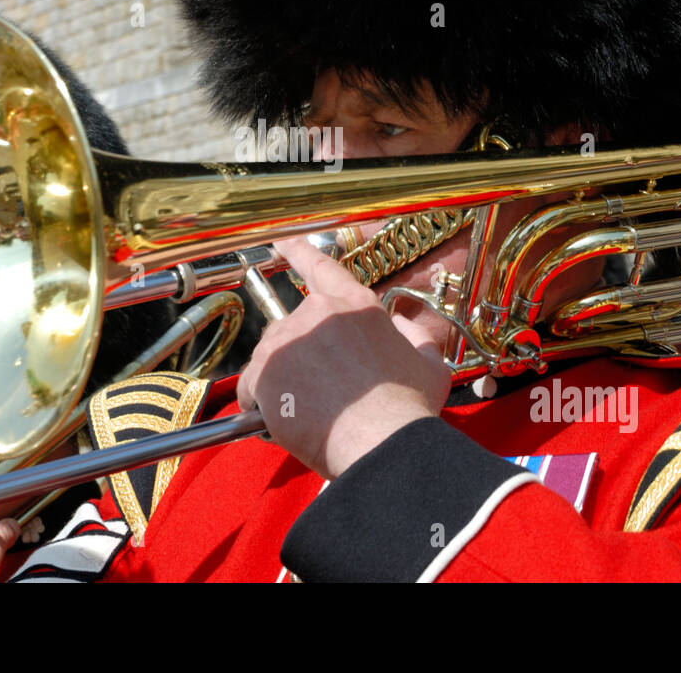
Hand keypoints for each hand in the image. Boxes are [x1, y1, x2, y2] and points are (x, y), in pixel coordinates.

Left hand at [237, 236, 450, 480]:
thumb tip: (402, 327)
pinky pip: (251, 388)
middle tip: (320, 393)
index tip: (280, 238)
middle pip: (295, 327)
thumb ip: (414, 337)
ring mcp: (287, 339)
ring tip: (309, 413)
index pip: (322, 267)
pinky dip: (260, 405)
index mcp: (357, 305)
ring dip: (283, 382)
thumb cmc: (409, 409)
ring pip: (272, 358)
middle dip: (301, 357)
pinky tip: (280, 422)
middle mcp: (318, 312)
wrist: (382, 442)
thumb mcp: (430, 364)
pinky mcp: (264, 371)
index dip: (299, 251)